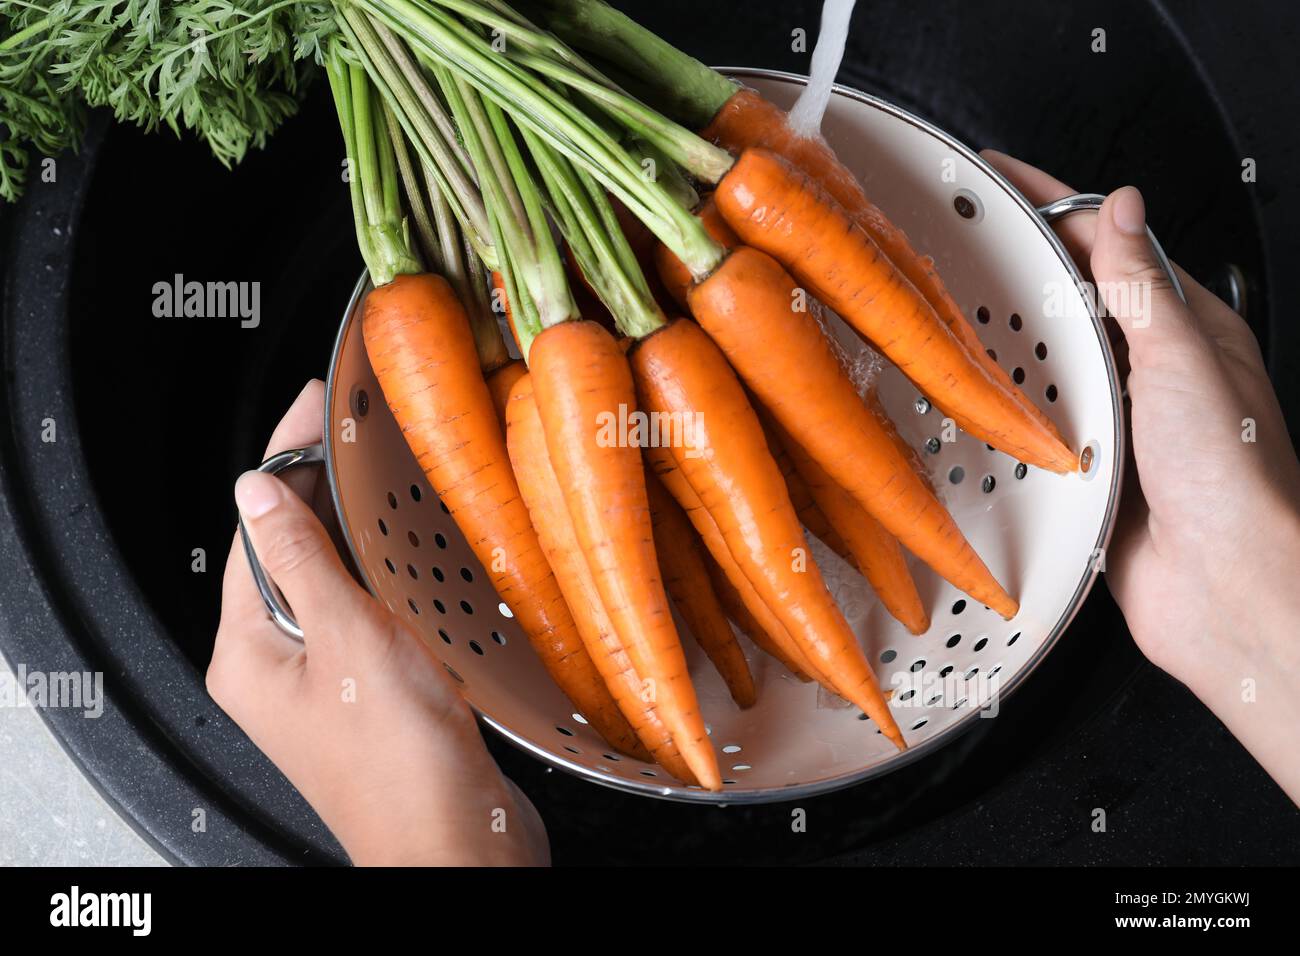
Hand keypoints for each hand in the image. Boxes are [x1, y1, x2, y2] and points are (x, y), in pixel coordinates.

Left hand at [207, 380, 549, 864]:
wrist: (456, 841)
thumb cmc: (398, 763)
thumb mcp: (347, 638)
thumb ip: (303, 560)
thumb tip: (256, 490)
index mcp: (248, 652)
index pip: (255, 532)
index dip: (283, 463)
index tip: (313, 409)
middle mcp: (277, 668)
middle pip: (291, 553)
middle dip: (319, 490)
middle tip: (349, 426)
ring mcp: (326, 683)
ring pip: (335, 583)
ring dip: (357, 531)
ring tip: (383, 473)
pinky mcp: (373, 694)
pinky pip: (370, 615)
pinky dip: (388, 576)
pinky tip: (416, 553)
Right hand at [984, 151, 1299, 803]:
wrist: (1225, 590)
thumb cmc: (1231, 478)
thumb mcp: (1182, 359)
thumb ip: (1141, 285)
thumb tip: (1120, 209)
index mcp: (1182, 328)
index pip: (1106, 244)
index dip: (1048, 206)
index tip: (993, 179)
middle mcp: (1146, 371)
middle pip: (1066, 296)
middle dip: (1011, 261)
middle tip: (947, 235)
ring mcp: (1111, 421)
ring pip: (1041, 359)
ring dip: (997, 331)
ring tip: (938, 300)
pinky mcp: (1081, 471)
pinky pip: (1030, 421)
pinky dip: (998, 402)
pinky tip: (964, 392)